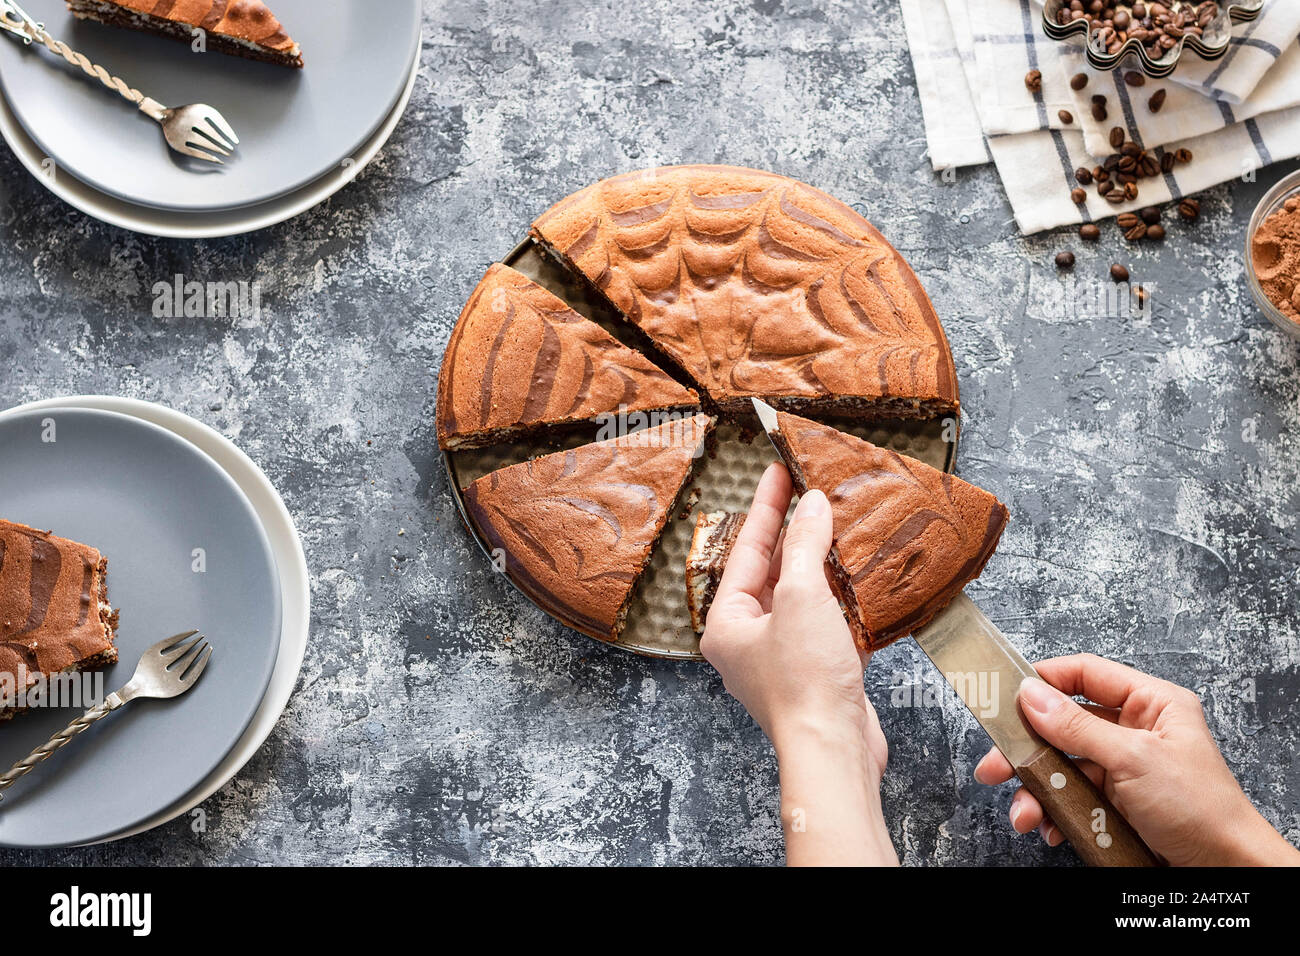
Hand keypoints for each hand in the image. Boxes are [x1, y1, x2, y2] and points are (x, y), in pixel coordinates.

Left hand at [701, 462, 895, 865]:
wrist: (835, 750)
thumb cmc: (805, 683)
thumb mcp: (801, 598)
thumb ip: (804, 547)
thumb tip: (811, 507)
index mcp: (726, 622)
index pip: (745, 550)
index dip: (765, 506)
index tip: (779, 471)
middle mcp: (748, 640)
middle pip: (771, 572)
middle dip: (793, 533)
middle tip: (810, 489)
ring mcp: (783, 658)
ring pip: (801, 597)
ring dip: (821, 563)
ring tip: (838, 523)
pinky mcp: (817, 673)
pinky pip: (826, 623)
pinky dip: (842, 599)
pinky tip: (860, 576)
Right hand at [975, 654, 1299, 866]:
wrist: (1224, 869)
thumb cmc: (1200, 809)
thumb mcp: (1134, 760)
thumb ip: (1078, 727)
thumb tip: (1031, 694)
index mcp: (1150, 703)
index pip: (1085, 674)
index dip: (1044, 680)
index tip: (1004, 695)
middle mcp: (1133, 729)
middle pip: (1063, 723)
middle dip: (1027, 747)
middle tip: (995, 764)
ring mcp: (1122, 766)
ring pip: (1062, 764)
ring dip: (1036, 788)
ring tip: (1024, 813)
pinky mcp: (1113, 799)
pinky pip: (1070, 795)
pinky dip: (1053, 811)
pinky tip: (1049, 826)